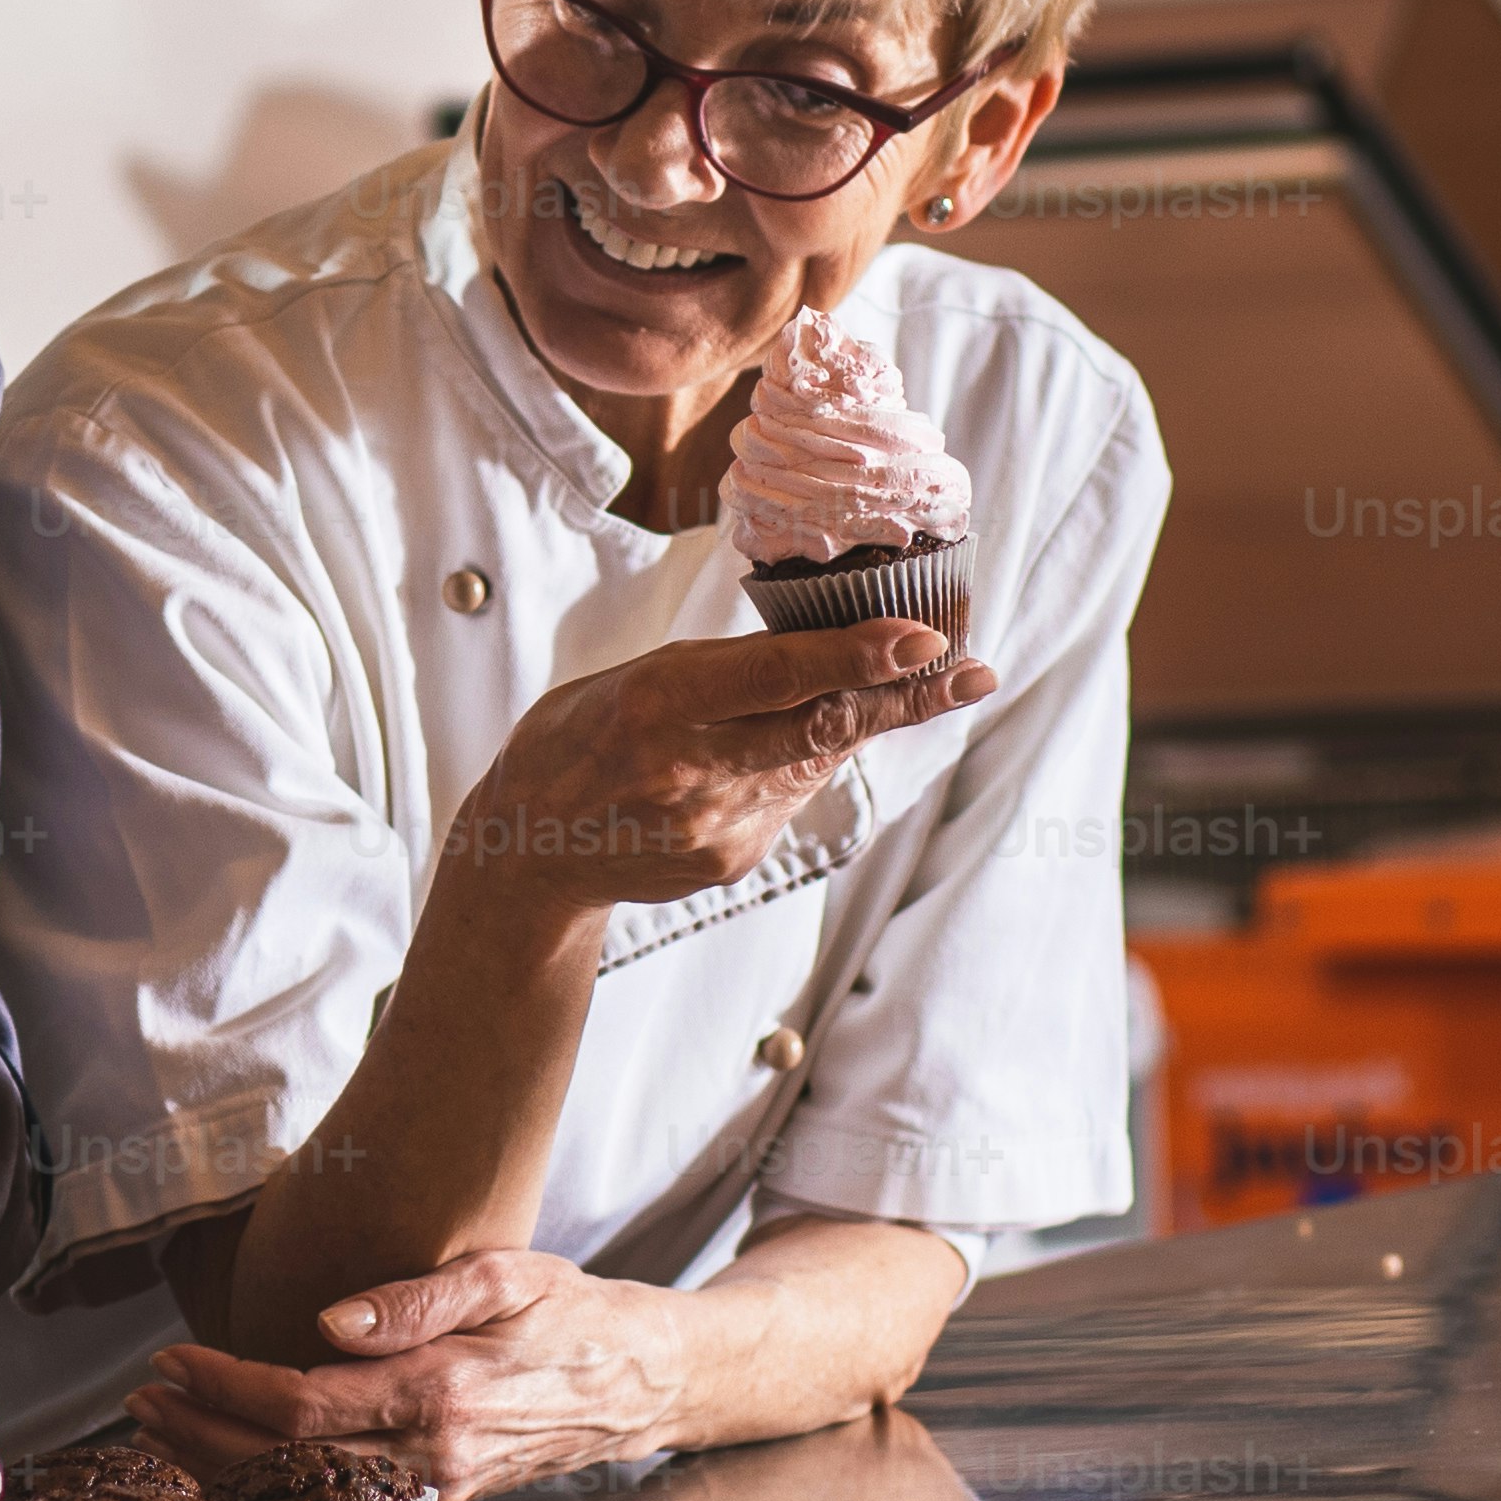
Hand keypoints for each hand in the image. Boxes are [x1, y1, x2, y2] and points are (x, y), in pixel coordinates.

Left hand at [128, 1246, 693, 1500]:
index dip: (224, 1386)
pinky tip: (232, 1463)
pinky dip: (275, 1488)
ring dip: (225, 1466)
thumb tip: (329, 1322)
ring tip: (164, 1428)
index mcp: (438, 1395)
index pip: (299, 1408)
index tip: (173, 1359)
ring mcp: (437, 1493)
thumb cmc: (573, 1315)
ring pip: (306, 1496)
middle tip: (143, 1397)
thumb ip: (415, 1298)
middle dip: (200, 1432)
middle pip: (285, 1465)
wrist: (645, 1379)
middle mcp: (432, 1459)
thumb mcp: (505, 1276)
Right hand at [426, 624, 992, 948]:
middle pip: (822, 727)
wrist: (526, 852)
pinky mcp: (730, 861)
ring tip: (913, 684)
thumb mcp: (630, 679)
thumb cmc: (578, 739)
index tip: (924, 639)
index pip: (775, 676)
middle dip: (906, 698)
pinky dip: (796, 767)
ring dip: (860, 723)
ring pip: (814, 761)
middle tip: (974, 672)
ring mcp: (714, 825)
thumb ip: (722, 671)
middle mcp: (689, 768)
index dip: (856, 657)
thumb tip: (826, 653)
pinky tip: (767, 755)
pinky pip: (788, 799)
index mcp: (655, 703)